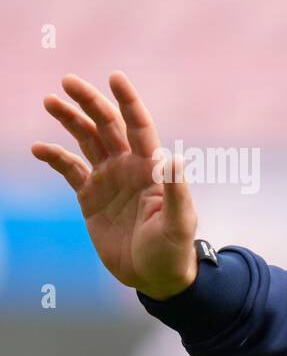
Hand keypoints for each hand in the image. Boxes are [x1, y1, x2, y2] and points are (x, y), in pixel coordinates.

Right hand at [32, 72, 198, 300]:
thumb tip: (175, 157)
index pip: (139, 127)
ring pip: (87, 141)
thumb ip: (176, 191)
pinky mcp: (91, 198)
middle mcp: (130, 168)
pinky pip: (69, 170)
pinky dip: (54, 157)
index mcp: (152, 168)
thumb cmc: (173, 250)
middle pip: (108, 126)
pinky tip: (39, 148)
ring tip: (50, 101)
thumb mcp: (179, 223)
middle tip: (67, 81)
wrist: (155, 277)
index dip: (128, 102)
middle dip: (89, 103)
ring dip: (70, 120)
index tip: (115, 78)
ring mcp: (109, 181)